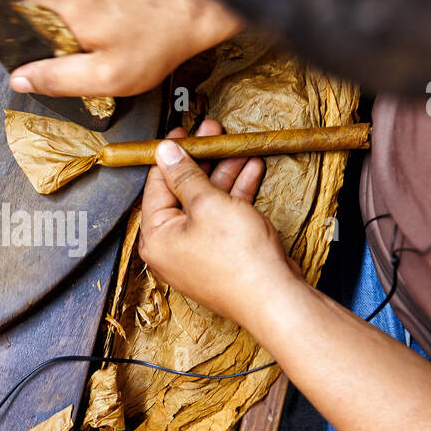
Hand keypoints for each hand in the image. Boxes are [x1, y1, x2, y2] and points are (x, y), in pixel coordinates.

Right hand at [0, 0, 244, 97]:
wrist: (197, 8)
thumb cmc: (158, 43)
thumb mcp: (108, 76)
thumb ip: (59, 79)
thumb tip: (19, 81)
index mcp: (63, 5)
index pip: (1, 15)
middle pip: (19, 14)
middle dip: (21, 48)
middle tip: (45, 77)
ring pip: (43, 12)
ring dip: (47, 40)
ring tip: (80, 63)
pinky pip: (62, 5)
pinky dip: (64, 28)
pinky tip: (92, 46)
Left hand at [139, 120, 298, 323]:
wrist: (275, 298)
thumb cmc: (239, 260)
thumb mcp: (208, 204)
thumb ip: (185, 175)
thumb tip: (165, 153)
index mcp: (156, 237)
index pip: (156, 185)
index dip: (172, 154)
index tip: (183, 133)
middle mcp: (172, 247)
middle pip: (183, 192)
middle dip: (203, 160)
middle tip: (213, 134)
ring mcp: (197, 252)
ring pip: (207, 203)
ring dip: (224, 173)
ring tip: (237, 147)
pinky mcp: (221, 255)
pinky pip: (223, 217)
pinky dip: (236, 195)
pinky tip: (251, 171)